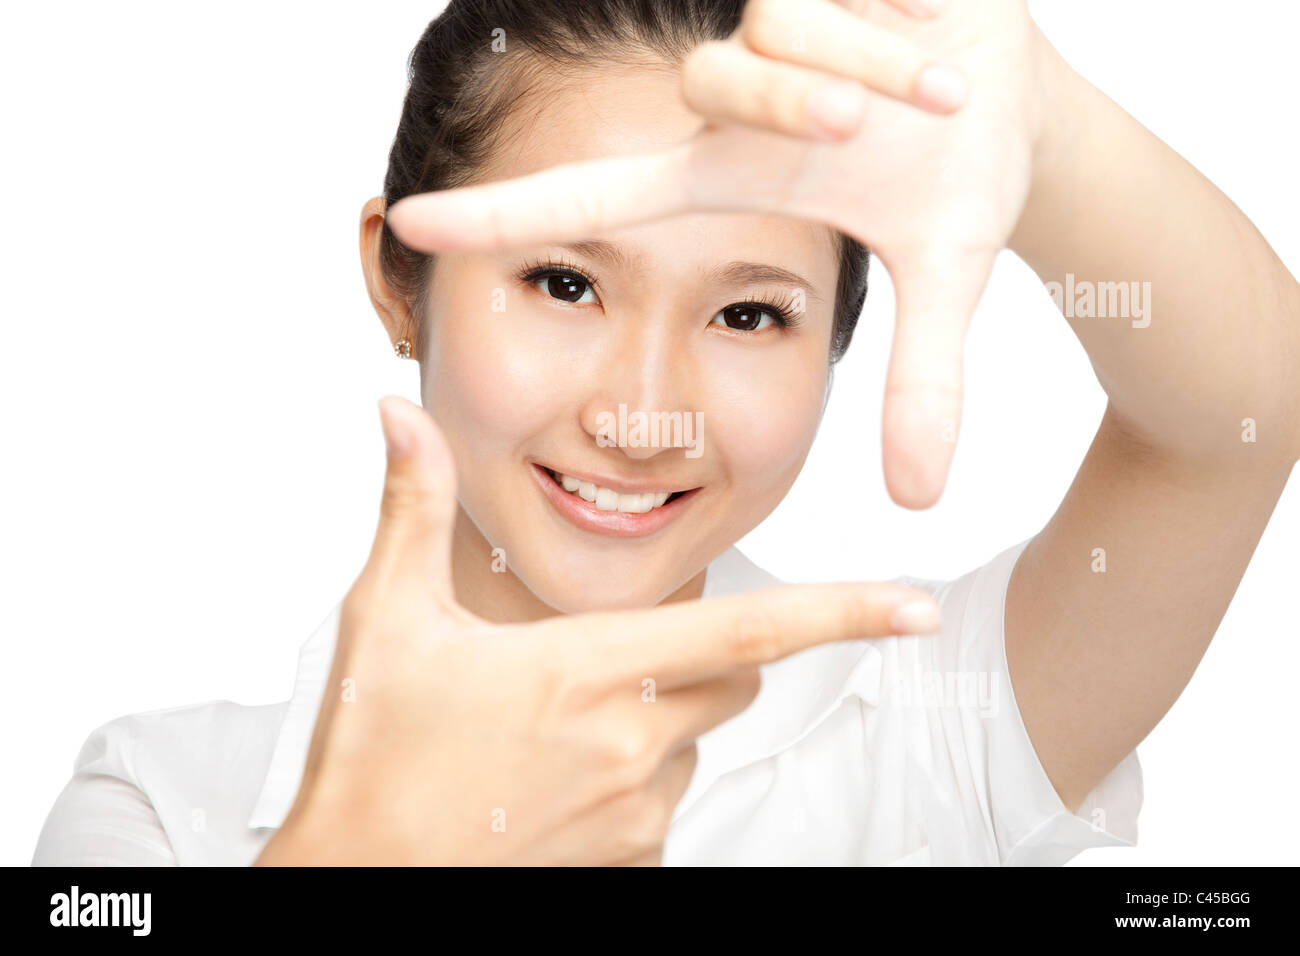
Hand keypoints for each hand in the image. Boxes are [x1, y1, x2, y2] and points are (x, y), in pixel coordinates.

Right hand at [256, 396, 941, 864]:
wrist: (359, 877)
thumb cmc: (372, 754)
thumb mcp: (389, 619)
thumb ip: (412, 507)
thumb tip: (398, 414)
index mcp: (588, 668)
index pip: (748, 627)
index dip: (844, 611)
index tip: (915, 604)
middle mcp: (631, 741)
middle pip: (735, 674)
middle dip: (704, 650)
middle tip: (608, 653)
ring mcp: (636, 808)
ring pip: (697, 738)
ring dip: (659, 717)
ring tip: (554, 726)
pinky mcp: (631, 857)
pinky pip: (666, 799)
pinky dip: (633, 776)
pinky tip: (553, 777)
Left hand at [386, 0, 1049, 508]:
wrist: (1020, 79)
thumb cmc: (958, 167)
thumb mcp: (945, 268)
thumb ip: (923, 378)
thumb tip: (919, 502)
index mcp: (731, 173)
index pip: (596, 193)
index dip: (505, 213)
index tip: (411, 226)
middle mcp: (731, 95)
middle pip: (725, 81)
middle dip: (805, 94)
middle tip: (880, 115)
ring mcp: (766, 19)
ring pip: (785, 28)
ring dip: (875, 63)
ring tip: (939, 94)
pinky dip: (905, 17)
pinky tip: (935, 28)